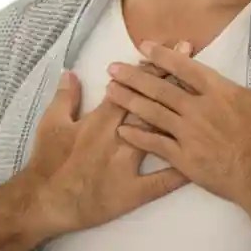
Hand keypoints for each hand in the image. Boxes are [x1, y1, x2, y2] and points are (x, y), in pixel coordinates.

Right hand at [22, 66, 189, 239]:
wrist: (45, 201)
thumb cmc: (46, 162)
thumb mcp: (51, 125)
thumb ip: (64, 98)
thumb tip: (71, 73)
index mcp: (100, 120)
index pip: (131, 88)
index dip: (152, 68)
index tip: (172, 49)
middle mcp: (118, 136)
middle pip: (152, 104)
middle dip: (174, 80)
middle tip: (195, 59)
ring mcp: (127, 164)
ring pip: (160, 136)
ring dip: (183, 118)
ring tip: (206, 103)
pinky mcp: (132, 192)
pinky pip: (162, 183)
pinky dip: (182, 173)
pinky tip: (203, 163)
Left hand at [105, 33, 250, 212]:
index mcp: (219, 92)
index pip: (185, 68)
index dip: (163, 55)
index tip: (144, 46)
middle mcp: (197, 109)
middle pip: (159, 88)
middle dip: (133, 76)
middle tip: (112, 67)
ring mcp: (188, 135)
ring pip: (151, 113)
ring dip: (128, 100)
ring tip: (110, 90)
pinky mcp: (184, 159)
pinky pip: (154, 144)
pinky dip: (136, 136)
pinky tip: (121, 129)